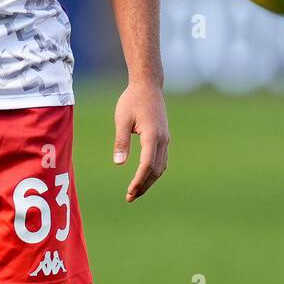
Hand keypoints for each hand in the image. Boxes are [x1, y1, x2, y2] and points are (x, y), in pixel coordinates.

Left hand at [112, 82, 168, 201]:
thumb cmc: (132, 100)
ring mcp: (165, 139)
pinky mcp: (164, 137)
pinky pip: (161, 160)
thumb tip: (118, 164)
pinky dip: (154, 172)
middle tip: (130, 197)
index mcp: (152, 136)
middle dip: (144, 185)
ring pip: (161, 167)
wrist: (148, 85)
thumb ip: (121, 141)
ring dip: (149, 181)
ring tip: (136, 191)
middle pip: (156, 170)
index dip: (139, 181)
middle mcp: (162, 139)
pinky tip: (144, 176)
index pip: (147, 165)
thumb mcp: (122, 119)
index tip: (129, 192)